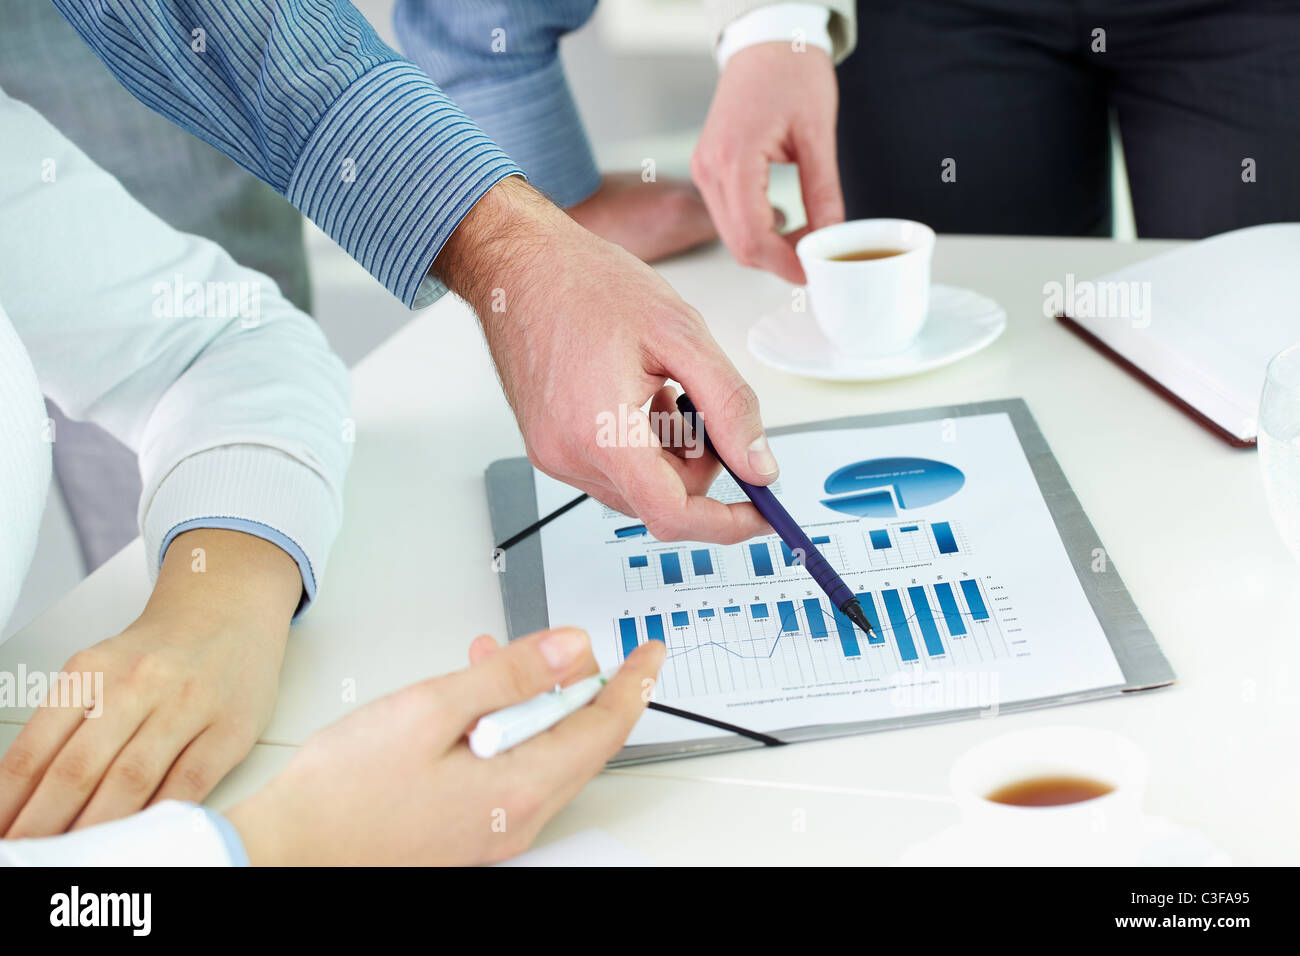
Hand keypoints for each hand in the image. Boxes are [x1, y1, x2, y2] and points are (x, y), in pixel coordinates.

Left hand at [0, 529, 299, 837]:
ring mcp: (188, 705)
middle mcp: (138, 683)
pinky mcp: (231, 728)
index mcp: (93, 670)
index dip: (11, 800)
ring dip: (96, 829)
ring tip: (74, 856)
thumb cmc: (159, 650)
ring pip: (131, 780)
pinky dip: (159, 815)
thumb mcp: (99, 669)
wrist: (229, 608)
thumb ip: (66, 723)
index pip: (37, 749)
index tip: (2, 833)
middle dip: (45, 824)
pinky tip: (140, 836)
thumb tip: (26, 794)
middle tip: (30, 856)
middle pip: (79, 770)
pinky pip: (189, 782)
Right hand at [227, 627, 664, 864]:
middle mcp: (517, 818)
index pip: (604, 727)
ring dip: (532, 703)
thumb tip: (571, 649)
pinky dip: (504, 730)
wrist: (288, 852)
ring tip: (493, 661)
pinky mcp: (469, 832)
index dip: (634, 683)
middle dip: (577, 686)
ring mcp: (493, 831)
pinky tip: (468, 703)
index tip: (649, 652)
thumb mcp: (431, 709)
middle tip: (567, 646)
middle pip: (577, 742)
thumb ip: (510, 675)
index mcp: (519, 788)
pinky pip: (510, 772)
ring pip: (542, 754)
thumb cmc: (344, 792)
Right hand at [436, 176, 774, 543]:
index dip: (725, 522)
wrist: (519, 264)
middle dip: (699, 464)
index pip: (672, 514)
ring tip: (663, 389)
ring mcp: (553, 455)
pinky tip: (639, 395)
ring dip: (670, 453)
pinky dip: (641, 445)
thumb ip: (729, 405)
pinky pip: (611, 470)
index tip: (758, 513)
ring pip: (638, 488)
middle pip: (660, 500)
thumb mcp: (681, 334)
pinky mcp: (547, 447)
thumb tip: (760, 464)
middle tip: (704, 405)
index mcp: (601, 433)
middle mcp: (569, 456)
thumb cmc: (587, 285)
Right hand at [692, 42, 843, 284]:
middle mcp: (710, 169)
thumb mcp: (818, 133)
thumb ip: (822, 191)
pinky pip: (728, 217)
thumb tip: (830, 237)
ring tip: (805, 239)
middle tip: (815, 259)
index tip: (813, 273)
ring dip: (766, 248)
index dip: (784, 263)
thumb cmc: (790, 73)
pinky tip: (785, 224)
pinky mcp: (709, 169)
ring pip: (731, 235)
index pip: (753, 235)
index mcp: (734, 159)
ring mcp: (705, 170)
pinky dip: (756, 230)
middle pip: (738, 244)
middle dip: (777, 260)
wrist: (766, 42)